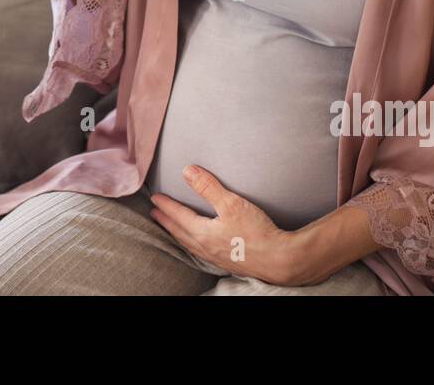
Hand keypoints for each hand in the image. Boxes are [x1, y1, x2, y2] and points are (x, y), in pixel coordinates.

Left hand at [148, 165, 310, 285]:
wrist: (279, 260)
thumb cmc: (256, 232)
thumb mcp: (231, 203)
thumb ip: (208, 187)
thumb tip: (188, 171)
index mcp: (202, 233)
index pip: (178, 216)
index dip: (166, 205)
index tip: (155, 198)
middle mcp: (205, 247)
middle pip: (179, 232)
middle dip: (166, 221)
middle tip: (155, 213)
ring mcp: (215, 257)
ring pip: (189, 243)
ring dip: (177, 233)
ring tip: (172, 227)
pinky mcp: (227, 261)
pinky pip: (200, 251)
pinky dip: (191, 243)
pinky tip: (198, 243)